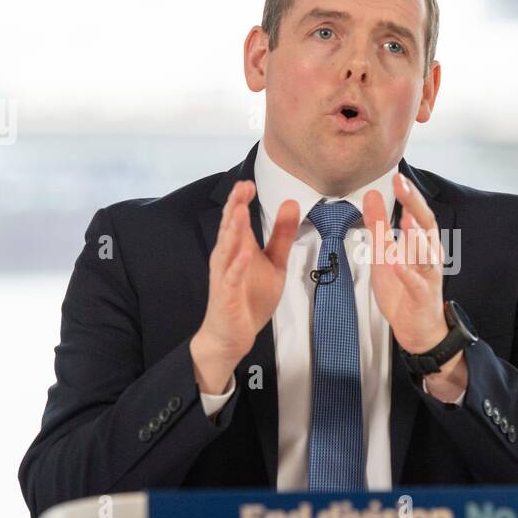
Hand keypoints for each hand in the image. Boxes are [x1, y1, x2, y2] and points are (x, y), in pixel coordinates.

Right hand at [190, 180, 298, 393]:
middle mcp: (228, 258)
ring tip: (238, 211)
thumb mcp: (274, 262)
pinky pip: (232, 279)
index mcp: (238, 247)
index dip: (241, 200)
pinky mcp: (227, 295)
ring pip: (227, 249)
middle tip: (242, 187)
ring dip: (232, 230)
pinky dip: (237, 266)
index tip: (250, 183)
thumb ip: (282, 235)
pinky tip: (244, 255)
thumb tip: (291, 203)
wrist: (233, 335)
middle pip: (229, 228)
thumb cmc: (250, 297)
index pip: (237, 218)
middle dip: (234, 207)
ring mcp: (225, 276)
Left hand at [362, 172, 449, 354]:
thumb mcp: (385, 253)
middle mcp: (429, 256)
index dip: (409, 196)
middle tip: (403, 186)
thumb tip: (372, 195)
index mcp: (422, 244)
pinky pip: (416, 283)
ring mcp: (428, 276)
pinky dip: (407, 272)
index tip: (398, 177)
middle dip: (414, 205)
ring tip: (406, 219)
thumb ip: (379, 226)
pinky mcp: (423, 296)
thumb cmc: (405, 289)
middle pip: (427, 226)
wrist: (419, 328)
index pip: (418, 214)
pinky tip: (397, 262)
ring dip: (416, 237)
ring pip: (426, 254)